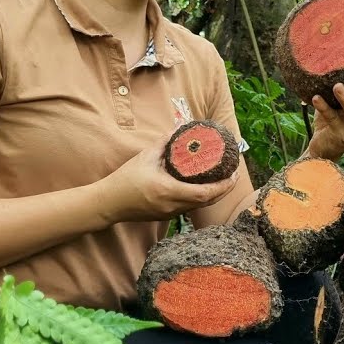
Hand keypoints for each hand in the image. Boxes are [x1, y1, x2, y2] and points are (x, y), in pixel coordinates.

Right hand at [94, 135, 238, 223]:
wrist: (108, 204)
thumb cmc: (125, 180)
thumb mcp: (145, 157)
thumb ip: (164, 142)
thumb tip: (180, 128)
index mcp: (169, 191)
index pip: (205, 193)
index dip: (223, 185)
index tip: (233, 173)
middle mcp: (173, 206)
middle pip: (208, 202)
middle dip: (225, 189)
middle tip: (234, 174)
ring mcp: (171, 213)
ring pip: (201, 206)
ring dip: (215, 194)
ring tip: (224, 179)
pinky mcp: (167, 215)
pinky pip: (191, 207)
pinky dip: (202, 198)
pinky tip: (206, 187)